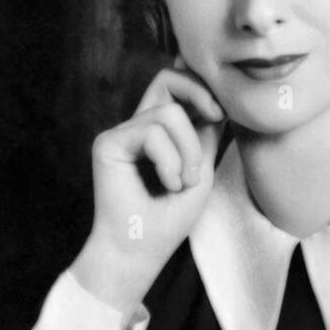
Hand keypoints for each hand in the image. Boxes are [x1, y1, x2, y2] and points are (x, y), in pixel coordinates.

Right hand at [72, 58, 225, 307]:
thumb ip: (206, 134)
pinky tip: (168, 185)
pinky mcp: (108, 142)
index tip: (220, 113)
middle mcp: (137, 129)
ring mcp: (122, 134)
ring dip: (188, 151)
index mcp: (158, 134)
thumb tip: (218, 98)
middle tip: (216, 120)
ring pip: (169, 112)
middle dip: (199, 95)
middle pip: (167, 79)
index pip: (178, 90)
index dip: (201, 88)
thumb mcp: (201, 171)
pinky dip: (170, 161)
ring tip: (183, 183)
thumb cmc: (169, 220)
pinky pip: (153, 132)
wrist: (140, 251)